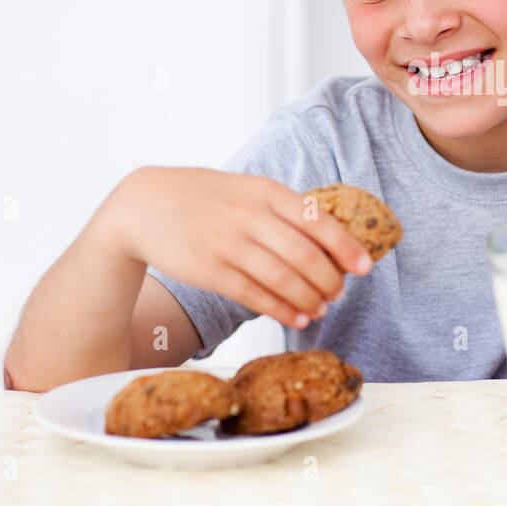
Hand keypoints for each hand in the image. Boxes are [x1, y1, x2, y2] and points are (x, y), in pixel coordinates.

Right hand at [99, 166, 372, 329]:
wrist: (143, 205)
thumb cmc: (203, 198)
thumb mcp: (244, 188)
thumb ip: (281, 208)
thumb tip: (330, 236)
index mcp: (264, 191)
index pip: (316, 220)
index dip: (345, 247)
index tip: (364, 267)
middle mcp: (248, 215)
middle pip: (304, 255)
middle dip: (329, 280)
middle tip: (340, 293)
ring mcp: (227, 243)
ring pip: (282, 279)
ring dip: (309, 299)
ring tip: (322, 309)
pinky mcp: (209, 270)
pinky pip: (254, 295)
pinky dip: (282, 309)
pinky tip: (297, 317)